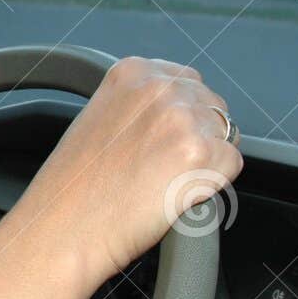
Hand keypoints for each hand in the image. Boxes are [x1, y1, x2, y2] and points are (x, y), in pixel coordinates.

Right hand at [2, 57, 243, 293]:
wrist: (64, 226)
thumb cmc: (72, 185)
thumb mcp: (98, 118)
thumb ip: (138, 104)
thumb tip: (174, 110)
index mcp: (132, 72)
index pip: (186, 80)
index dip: (182, 113)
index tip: (166, 138)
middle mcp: (160, 88)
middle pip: (211, 104)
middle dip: (198, 134)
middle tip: (163, 166)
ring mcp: (183, 119)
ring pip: (225, 133)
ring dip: (206, 159)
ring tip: (164, 181)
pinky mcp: (202, 155)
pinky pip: (232, 163)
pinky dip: (214, 183)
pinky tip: (177, 193)